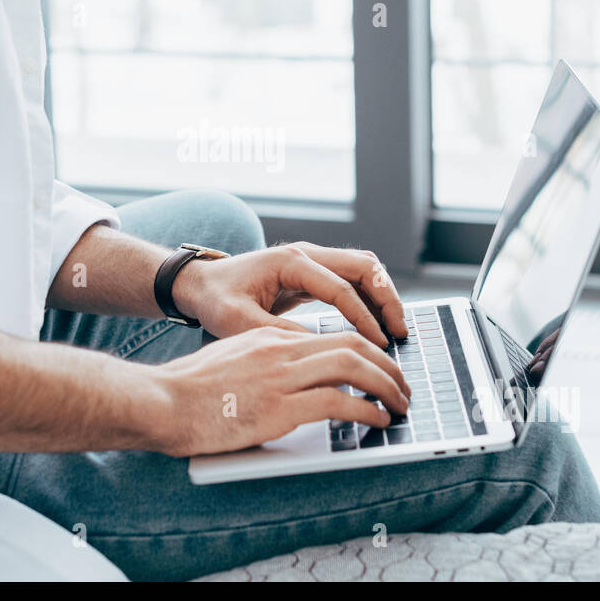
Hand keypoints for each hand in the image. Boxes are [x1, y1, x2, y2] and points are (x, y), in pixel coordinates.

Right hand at [152, 326, 411, 456]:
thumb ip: (264, 366)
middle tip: (404, 387)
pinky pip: (338, 402)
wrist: (159, 401)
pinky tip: (377, 422)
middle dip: (387, 366)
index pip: (334, 335)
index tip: (383, 368)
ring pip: (353, 368)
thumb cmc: (186, 391)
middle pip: (353, 345)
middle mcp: (281, 351)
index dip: (368, 350)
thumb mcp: (232, 363)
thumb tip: (293, 385)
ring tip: (400, 405)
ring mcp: (281, 378)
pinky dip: (366, 411)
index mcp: (270, 339)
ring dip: (386, 386)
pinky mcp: (279, 408)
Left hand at [171, 242, 408, 347]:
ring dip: (383, 295)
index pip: (341, 288)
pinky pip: (350, 280)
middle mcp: (305, 254)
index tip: (379, 344)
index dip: (364, 317)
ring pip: (363, 268)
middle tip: (401, 332)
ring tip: (395, 329)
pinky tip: (375, 325)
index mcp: (291, 261)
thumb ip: (278, 332)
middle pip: (364, 266)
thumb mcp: (239, 322)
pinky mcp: (310, 273)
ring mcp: (310, 260)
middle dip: (387, 298)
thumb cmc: (215, 299)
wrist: (199, 284)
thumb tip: (317, 346)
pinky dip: (369, 298)